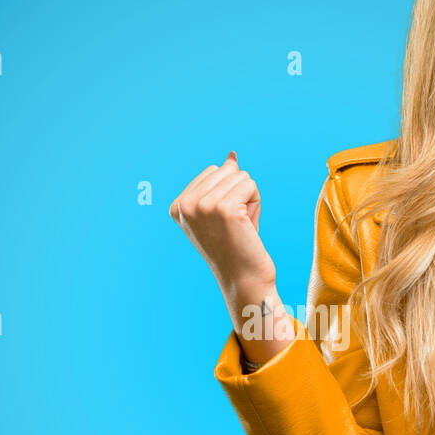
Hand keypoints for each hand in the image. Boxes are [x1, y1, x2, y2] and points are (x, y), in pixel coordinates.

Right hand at [169, 151, 277, 305]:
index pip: (214, 171)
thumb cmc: (237, 244)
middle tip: (235, 225)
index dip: (227, 193)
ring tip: (241, 226)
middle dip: (239, 193)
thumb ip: (223, 181)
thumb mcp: (224, 208)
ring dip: (249, 199)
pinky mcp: (224, 208)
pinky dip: (256, 203)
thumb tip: (232, 156)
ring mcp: (203, 206)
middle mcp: (186, 205)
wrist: (244, 278)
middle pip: (226, 170)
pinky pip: (250, 184)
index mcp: (178, 205)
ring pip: (240, 176)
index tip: (223, 222)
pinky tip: (248, 225)